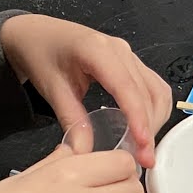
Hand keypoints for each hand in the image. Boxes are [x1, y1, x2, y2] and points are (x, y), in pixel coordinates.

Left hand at [0, 13, 172, 167]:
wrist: (36, 34)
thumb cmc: (40, 53)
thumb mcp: (51, 88)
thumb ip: (71, 119)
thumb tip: (85, 152)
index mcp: (97, 50)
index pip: (127, 88)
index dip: (138, 119)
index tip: (142, 145)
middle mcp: (120, 50)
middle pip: (148, 93)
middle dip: (149, 128)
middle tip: (143, 158)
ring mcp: (128, 55)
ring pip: (156, 91)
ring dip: (155, 120)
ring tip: (143, 147)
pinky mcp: (131, 63)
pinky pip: (152, 87)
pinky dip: (153, 110)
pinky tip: (144, 128)